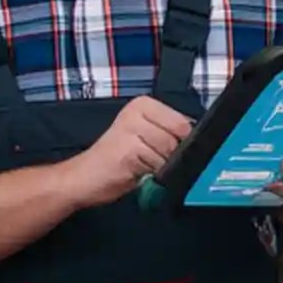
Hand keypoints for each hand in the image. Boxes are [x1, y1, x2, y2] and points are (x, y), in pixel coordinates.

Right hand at [61, 95, 192, 207]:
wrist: (82, 178)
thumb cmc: (117, 160)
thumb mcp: (146, 137)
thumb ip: (169, 132)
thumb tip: (199, 139)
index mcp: (144, 104)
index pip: (184, 122)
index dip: (182, 142)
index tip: (164, 150)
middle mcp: (137, 112)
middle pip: (179, 137)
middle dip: (171, 156)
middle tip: (149, 161)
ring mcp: (131, 129)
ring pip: (169, 152)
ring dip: (160, 167)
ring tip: (141, 166)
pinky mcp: (128, 150)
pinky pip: (157, 165)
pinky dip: (151, 175)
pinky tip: (135, 172)